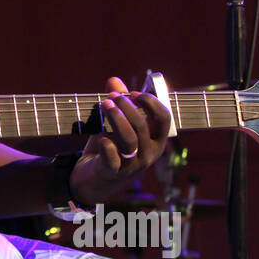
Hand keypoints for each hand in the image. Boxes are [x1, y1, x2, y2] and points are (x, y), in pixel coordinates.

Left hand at [68, 76, 170, 205]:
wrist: (94, 178)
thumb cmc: (111, 147)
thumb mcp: (115, 124)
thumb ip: (118, 103)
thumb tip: (114, 80)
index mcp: (156, 140)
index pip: (164, 119)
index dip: (150, 102)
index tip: (133, 93)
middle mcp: (149, 154)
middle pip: (142, 126)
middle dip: (127, 107)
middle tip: (112, 96)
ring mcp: (133, 165)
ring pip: (129, 140)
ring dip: (117, 119)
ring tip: (105, 105)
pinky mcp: (114, 172)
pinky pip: (113, 159)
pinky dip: (107, 146)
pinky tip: (100, 136)